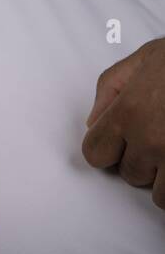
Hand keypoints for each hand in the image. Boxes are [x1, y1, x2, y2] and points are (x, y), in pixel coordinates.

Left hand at [82, 37, 164, 207]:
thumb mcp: (144, 58)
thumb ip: (110, 89)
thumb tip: (95, 122)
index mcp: (129, 112)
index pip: (95, 154)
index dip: (109, 148)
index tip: (122, 142)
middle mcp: (152, 140)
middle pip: (130, 174)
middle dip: (144, 160)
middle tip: (162, 137)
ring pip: (161, 196)